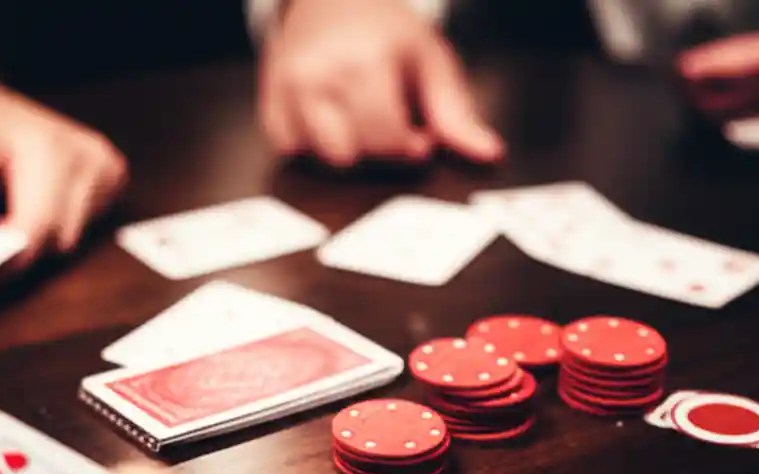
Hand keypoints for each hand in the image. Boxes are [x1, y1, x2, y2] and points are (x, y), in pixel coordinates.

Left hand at [0, 69, 126, 264]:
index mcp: (47, 144)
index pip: (32, 228)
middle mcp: (86, 153)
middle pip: (52, 238)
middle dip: (11, 249)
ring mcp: (105, 163)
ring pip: (67, 239)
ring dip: (31, 239)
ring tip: (3, 210)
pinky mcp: (113, 174)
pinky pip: (82, 228)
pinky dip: (52, 227)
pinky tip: (32, 202)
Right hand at [259, 0, 503, 166]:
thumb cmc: (387, 32)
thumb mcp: (431, 62)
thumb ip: (457, 113)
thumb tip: (490, 153)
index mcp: (366, 63)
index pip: (388, 140)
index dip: (410, 148)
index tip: (420, 136)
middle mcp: (320, 75)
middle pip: (352, 155)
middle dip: (378, 151)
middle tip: (389, 122)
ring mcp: (288, 88)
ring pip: (320, 157)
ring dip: (345, 149)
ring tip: (358, 121)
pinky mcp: (268, 98)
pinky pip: (289, 148)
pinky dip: (311, 145)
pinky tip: (330, 120)